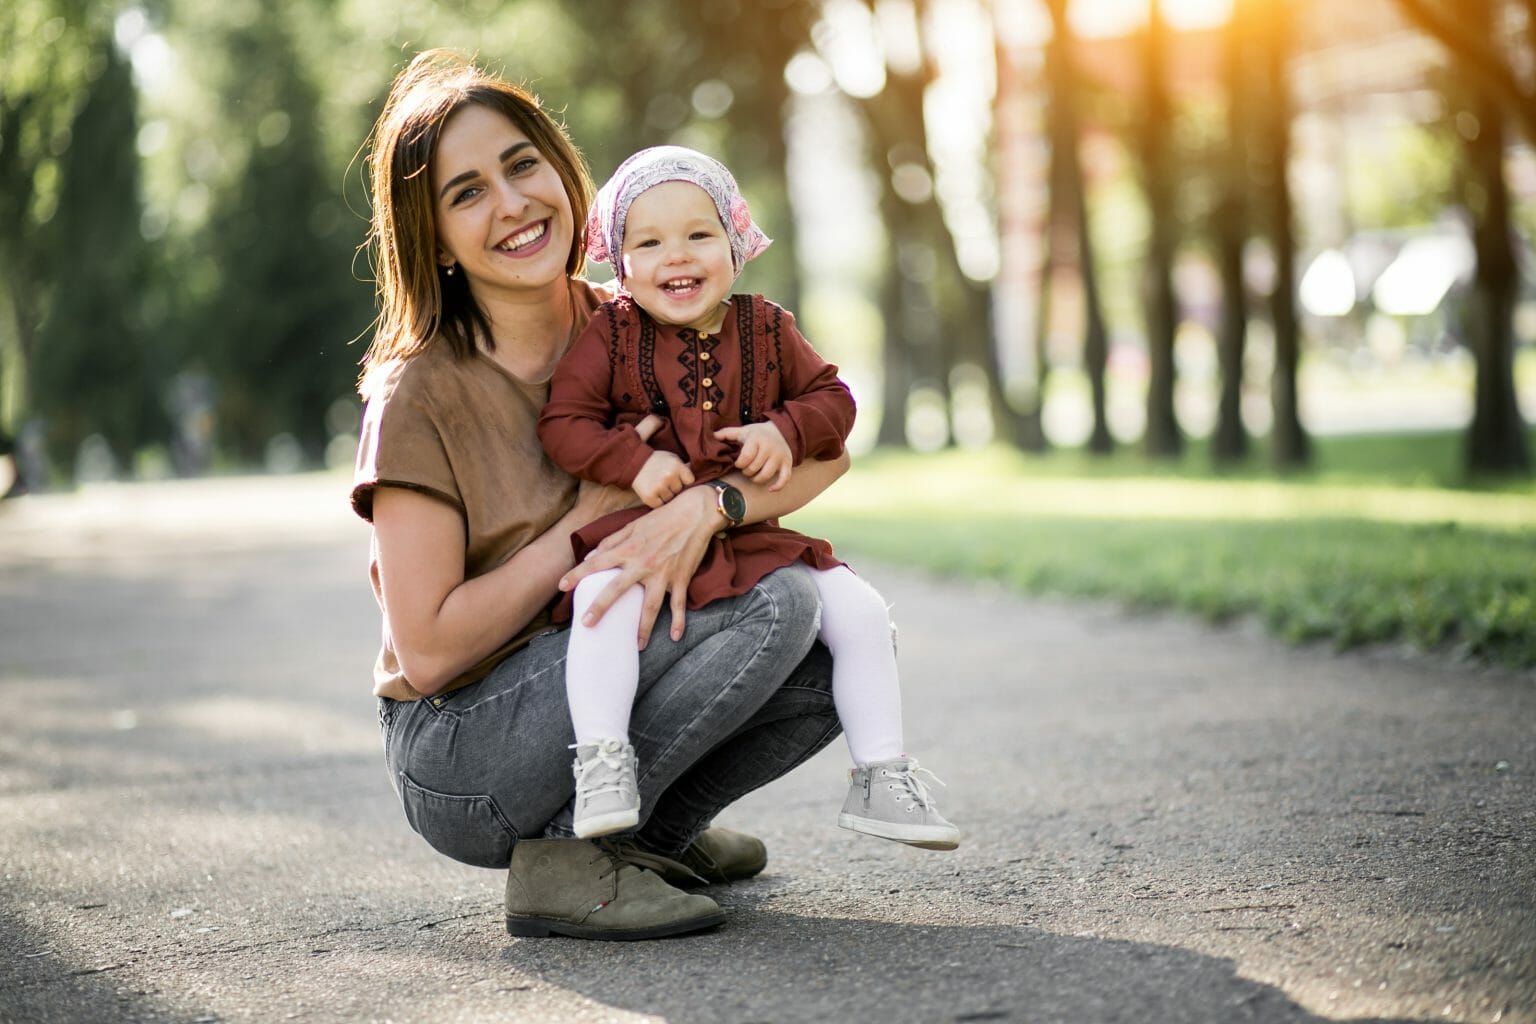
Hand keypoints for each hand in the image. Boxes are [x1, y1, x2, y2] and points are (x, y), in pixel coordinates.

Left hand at [558, 486, 716, 645]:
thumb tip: (591, 556)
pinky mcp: (681, 579)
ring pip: (650, 607)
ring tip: (637, 645)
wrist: (695, 513)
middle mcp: (643, 564)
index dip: (577, 574)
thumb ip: (611, 540)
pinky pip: (679, 604)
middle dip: (600, 607)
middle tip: (587, 625)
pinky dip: (678, 621)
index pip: (597, 563)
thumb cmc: (662, 518)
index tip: (561, 586)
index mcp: (629, 549)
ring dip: (643, 628)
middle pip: (617, 590)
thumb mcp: (633, 525)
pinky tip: (676, 637)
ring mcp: (663, 574)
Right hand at [632, 450, 694, 507]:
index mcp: (677, 466)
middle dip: (674, 488)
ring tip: (658, 486)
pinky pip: (660, 505)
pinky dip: (658, 501)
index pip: (690, 481)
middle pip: (680, 491)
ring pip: (670, 499)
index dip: (684, 481)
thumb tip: (702, 476)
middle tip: (665, 481)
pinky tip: (653, 492)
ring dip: (666, 495)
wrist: (634, 463)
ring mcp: (659, 488)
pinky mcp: (650, 497)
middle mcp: (669, 477)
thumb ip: (684, 468)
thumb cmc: (657, 461)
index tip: (678, 478)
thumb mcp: (673, 458)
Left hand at [714, 422, 791, 490]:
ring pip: (766, 476)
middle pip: (754, 468)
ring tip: (753, 475)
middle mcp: (769, 448)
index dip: (739, 464)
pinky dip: (777, 486)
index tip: (739, 462)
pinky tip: (770, 489)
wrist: (781, 431)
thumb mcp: (743, 431)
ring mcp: (779, 457)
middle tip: (746, 468)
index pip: (745, 457)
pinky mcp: (787, 464)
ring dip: (756, 479)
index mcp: (757, 439)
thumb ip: (727, 433)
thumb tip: (712, 436)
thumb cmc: (757, 434)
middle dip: (746, 471)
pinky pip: (784, 479)